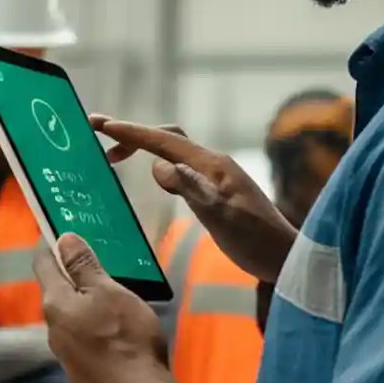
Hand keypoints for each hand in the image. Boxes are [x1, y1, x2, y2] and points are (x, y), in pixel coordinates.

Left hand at [34, 234, 192, 382]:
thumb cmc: (125, 337)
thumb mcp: (110, 292)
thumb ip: (85, 267)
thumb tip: (63, 238)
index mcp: (56, 304)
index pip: (44, 264)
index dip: (50, 243)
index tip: (58, 226)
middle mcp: (53, 328)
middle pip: (57, 290)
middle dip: (71, 271)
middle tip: (94, 254)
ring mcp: (66, 352)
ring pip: (71, 314)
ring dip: (84, 298)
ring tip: (109, 287)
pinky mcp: (82, 369)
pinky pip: (82, 334)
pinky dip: (93, 320)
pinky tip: (114, 322)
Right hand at [91, 115, 297, 282]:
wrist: (284, 257)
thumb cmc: (256, 241)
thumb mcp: (221, 217)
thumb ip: (192, 190)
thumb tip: (159, 165)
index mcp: (213, 166)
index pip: (166, 141)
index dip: (132, 133)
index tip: (100, 125)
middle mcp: (214, 165)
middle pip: (167, 138)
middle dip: (133, 135)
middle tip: (99, 137)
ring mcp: (216, 176)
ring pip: (173, 151)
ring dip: (144, 147)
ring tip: (113, 156)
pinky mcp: (216, 190)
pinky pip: (180, 167)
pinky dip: (158, 162)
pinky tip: (151, 173)